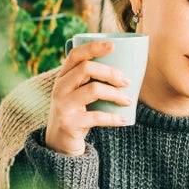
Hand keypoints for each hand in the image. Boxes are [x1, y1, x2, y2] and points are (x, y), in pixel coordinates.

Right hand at [44, 41, 133, 155]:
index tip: (114, 45)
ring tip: (128, 101)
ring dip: (116, 94)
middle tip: (127, 81)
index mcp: (63, 77)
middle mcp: (59, 88)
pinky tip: (123, 120)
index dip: (93, 47)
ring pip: (93, 90)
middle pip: (86, 68)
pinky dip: (113, 118)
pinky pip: (96, 116)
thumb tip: (129, 66)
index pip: (75, 54)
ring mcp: (62, 105)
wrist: (59, 143)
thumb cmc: (78, 112)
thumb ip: (93, 80)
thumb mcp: (79, 93)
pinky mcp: (68, 123)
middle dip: (111, 72)